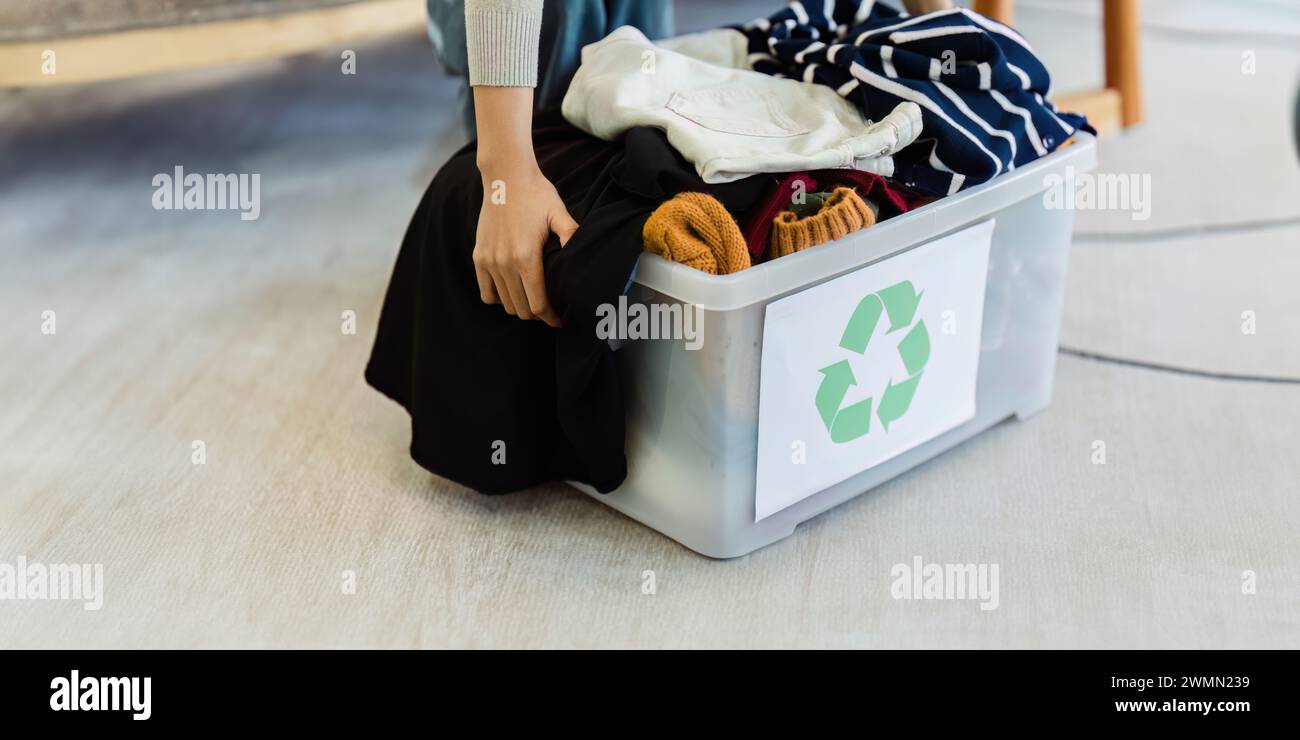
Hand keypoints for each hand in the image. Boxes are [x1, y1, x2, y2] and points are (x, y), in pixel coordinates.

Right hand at [469, 86, 578, 327]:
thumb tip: (584, 252)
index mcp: (526, 258)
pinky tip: (512, 291)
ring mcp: (489, 262)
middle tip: (551, 309)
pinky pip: (486, 293)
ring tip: (534, 300)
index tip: (561, 319)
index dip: (552, 318)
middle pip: (522, 309)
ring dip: (521, 307)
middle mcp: (505, 264)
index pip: (539, 305)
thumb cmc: (536, 194)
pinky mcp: (479, 257)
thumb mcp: (558, 213)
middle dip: (539, 315)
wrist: (505, 176)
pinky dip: (500, 298)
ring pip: (506, 304)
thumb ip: (571, 235)